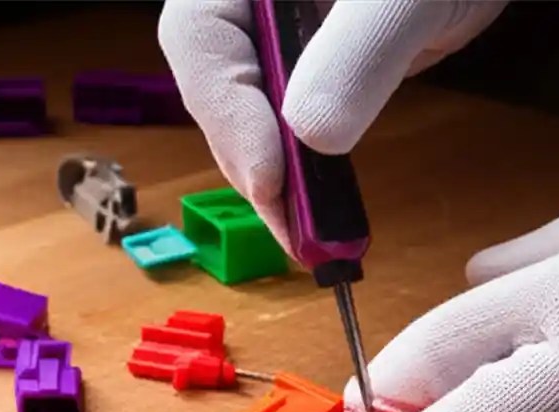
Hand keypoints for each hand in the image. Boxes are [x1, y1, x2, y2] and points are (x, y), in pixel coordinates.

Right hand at [158, 0, 506, 251]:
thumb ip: (358, 54)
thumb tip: (312, 137)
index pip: (199, 36)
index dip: (226, 113)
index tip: (270, 178)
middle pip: (217, 84)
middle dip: (250, 160)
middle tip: (294, 230)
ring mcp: (281, 29)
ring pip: (249, 111)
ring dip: (273, 177)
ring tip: (308, 236)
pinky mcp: (316, 60)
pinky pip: (287, 119)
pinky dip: (302, 167)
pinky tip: (321, 208)